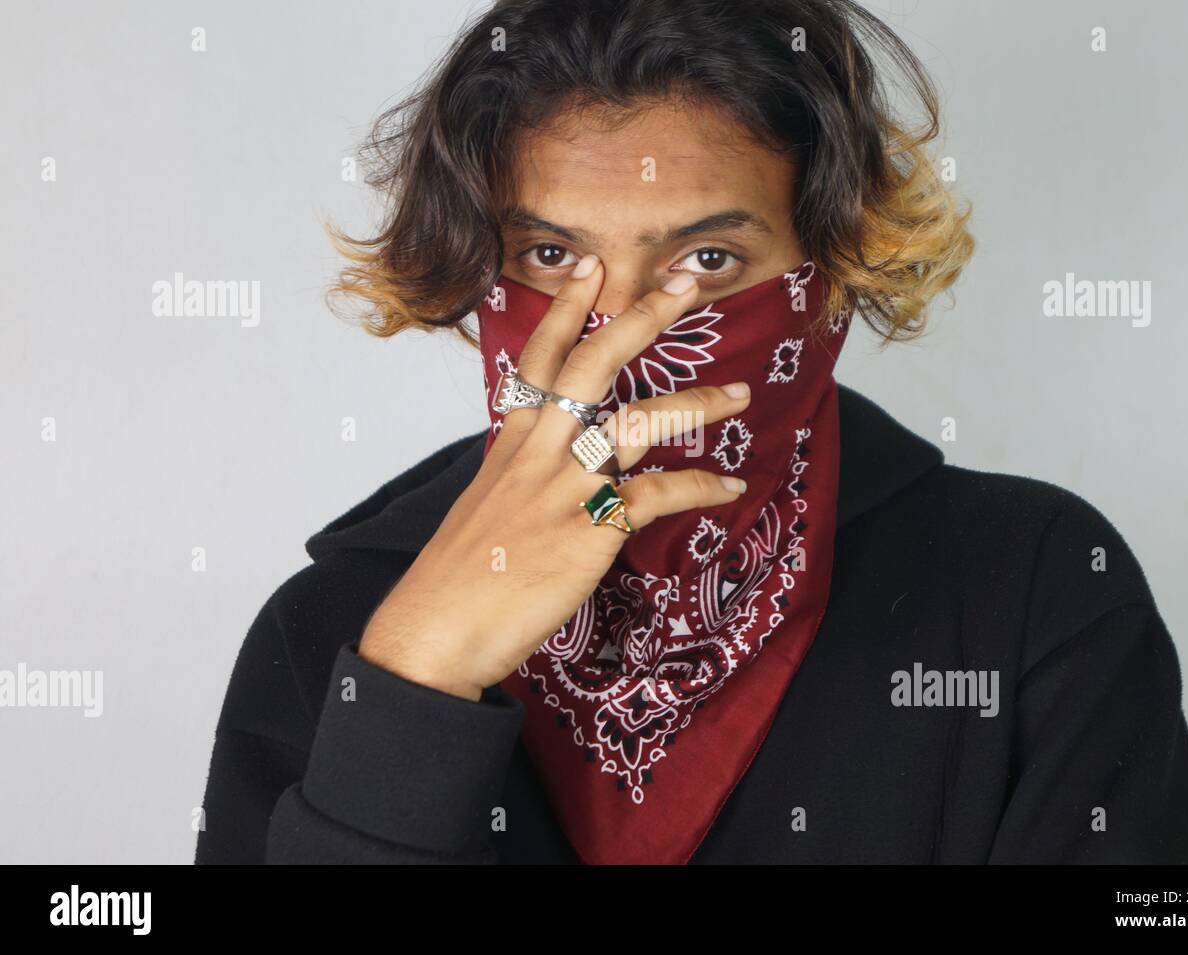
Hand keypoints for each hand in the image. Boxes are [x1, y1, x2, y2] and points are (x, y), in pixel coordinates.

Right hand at [357, 256, 750, 699]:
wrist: (436, 629)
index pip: (539, 359)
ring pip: (636, 423)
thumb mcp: (485, 507)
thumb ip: (520, 476)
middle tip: (683, 285)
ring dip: (693, 404)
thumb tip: (546, 468)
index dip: (568, 308)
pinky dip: (700, 488)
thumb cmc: (459, 576)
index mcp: (510, 444)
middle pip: (592, 366)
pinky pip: (658, 496)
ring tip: (738, 395)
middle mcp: (537, 454)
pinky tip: (729, 486)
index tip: (593, 266)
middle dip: (640, 319)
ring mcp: (564, 489)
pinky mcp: (589, 532)